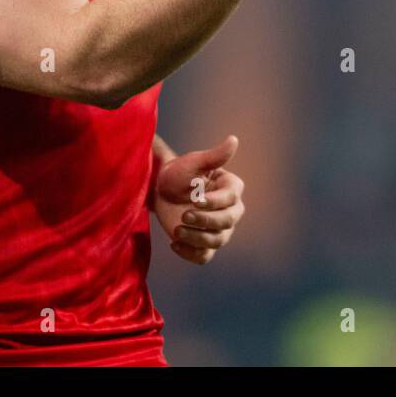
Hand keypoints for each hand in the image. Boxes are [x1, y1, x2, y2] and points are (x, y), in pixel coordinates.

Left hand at [152, 135, 245, 264]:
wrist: (161, 190)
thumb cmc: (179, 172)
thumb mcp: (194, 162)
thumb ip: (214, 156)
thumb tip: (234, 140)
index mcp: (231, 188)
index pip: (230, 198)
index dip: (214, 202)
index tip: (194, 199)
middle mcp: (230, 210)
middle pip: (227, 222)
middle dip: (205, 221)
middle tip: (183, 216)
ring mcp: (219, 229)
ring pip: (216, 240)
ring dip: (196, 238)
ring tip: (176, 230)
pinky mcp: (204, 244)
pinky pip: (203, 256)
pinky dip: (190, 253)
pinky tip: (174, 243)